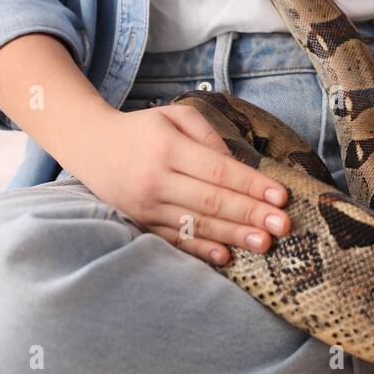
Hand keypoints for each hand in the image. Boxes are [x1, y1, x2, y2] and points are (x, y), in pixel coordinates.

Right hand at [67, 104, 291, 265]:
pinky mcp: (139, 224)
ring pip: (196, 224)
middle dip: (251, 214)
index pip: (218, 170)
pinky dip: (200, 250)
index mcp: (168, 149)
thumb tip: (237, 164)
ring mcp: (146, 206)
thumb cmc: (143, 129)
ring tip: (264, 243)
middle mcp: (156, 180)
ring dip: (233, 235)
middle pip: (211, 201)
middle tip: (283, 225)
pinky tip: (225, 257)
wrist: (90, 146)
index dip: (252, 185)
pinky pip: (174, 241)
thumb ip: (209, 136)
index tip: (281, 196)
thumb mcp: (175, 116)